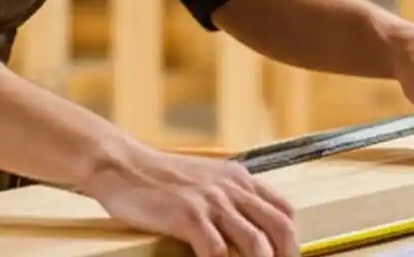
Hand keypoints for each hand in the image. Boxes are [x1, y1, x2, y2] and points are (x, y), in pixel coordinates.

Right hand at [78, 144, 298, 256]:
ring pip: (255, 243)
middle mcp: (231, 188)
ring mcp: (211, 201)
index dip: (291, 240)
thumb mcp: (204, 178)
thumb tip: (245, 226)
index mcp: (239, 179)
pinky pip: (217, 252)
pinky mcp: (189, 215)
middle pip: (279, 227)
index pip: (283, 210)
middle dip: (286, 256)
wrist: (122, 165)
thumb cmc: (159, 177)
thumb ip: (227, 196)